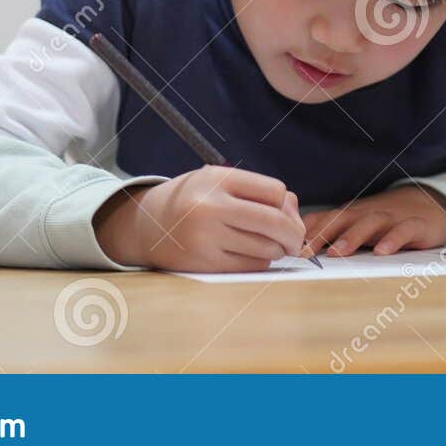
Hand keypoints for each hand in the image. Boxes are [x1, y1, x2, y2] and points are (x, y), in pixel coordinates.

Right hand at [94, 166, 309, 272]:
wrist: (149, 225)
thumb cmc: (196, 200)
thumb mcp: (221, 181)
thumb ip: (259, 192)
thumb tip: (295, 215)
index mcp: (218, 179)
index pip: (275, 192)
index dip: (285, 203)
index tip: (282, 211)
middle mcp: (211, 207)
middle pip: (275, 222)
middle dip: (293, 234)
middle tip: (296, 240)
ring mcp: (206, 237)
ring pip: (266, 248)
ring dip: (276, 250)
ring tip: (270, 245)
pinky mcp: (204, 264)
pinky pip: (250, 266)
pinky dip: (260, 262)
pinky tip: (253, 255)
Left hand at [303, 184, 445, 256]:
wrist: (432, 204)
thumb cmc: (388, 221)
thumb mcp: (359, 225)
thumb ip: (333, 232)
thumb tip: (298, 248)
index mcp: (353, 214)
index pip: (325, 220)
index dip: (306, 233)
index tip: (287, 249)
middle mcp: (369, 213)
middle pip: (342, 218)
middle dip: (321, 234)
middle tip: (304, 253)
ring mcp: (392, 217)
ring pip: (370, 222)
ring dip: (352, 236)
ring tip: (337, 253)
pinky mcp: (416, 224)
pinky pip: (404, 230)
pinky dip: (393, 239)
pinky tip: (382, 251)